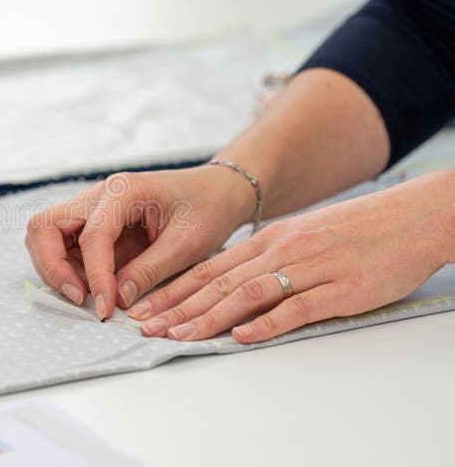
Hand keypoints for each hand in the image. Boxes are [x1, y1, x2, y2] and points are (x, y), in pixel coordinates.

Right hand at [24, 165, 256, 319]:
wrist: (217, 193)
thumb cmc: (207, 210)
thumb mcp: (187, 244)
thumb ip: (149, 271)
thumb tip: (116, 300)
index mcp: (123, 190)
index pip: (92, 236)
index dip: (95, 276)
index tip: (104, 309)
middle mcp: (99, 195)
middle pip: (45, 226)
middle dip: (52, 266)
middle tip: (79, 298)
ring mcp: (92, 209)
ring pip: (47, 236)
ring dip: (56, 269)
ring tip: (86, 295)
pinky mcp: (94, 225)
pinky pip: (64, 247)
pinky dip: (68, 270)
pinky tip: (92, 288)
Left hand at [129, 169, 454, 342]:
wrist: (409, 219)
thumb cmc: (353, 231)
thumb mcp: (299, 237)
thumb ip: (263, 259)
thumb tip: (225, 284)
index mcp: (269, 239)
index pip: (210, 268)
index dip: (174, 290)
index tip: (145, 308)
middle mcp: (281, 251)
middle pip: (219, 282)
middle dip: (177, 307)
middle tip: (145, 326)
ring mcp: (309, 269)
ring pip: (248, 294)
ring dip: (209, 316)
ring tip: (179, 336)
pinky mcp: (340, 289)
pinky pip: (297, 307)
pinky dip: (267, 322)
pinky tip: (242, 335)